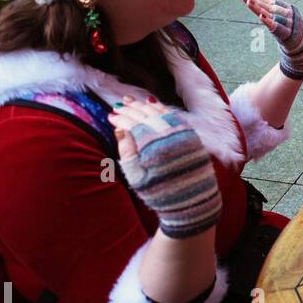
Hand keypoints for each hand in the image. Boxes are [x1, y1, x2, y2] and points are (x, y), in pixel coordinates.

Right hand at [109, 96, 221, 237]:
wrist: (191, 200)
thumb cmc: (159, 192)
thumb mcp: (136, 176)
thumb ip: (127, 151)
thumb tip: (120, 129)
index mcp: (153, 145)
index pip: (133, 124)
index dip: (121, 118)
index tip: (110, 116)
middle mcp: (169, 135)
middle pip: (146, 115)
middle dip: (131, 108)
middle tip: (118, 104)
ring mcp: (182, 133)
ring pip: (161, 112)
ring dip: (145, 106)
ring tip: (132, 101)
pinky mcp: (191, 135)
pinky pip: (174, 116)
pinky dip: (162, 109)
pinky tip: (153, 106)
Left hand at [243, 0, 302, 79]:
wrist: (301, 46)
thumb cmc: (290, 30)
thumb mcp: (284, 18)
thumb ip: (275, 9)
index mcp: (289, 8)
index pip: (272, 2)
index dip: (260, 0)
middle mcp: (289, 14)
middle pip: (271, 7)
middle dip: (258, 2)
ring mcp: (288, 23)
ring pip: (271, 14)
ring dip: (259, 8)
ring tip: (249, 2)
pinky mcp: (286, 33)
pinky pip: (275, 26)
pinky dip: (268, 21)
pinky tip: (261, 16)